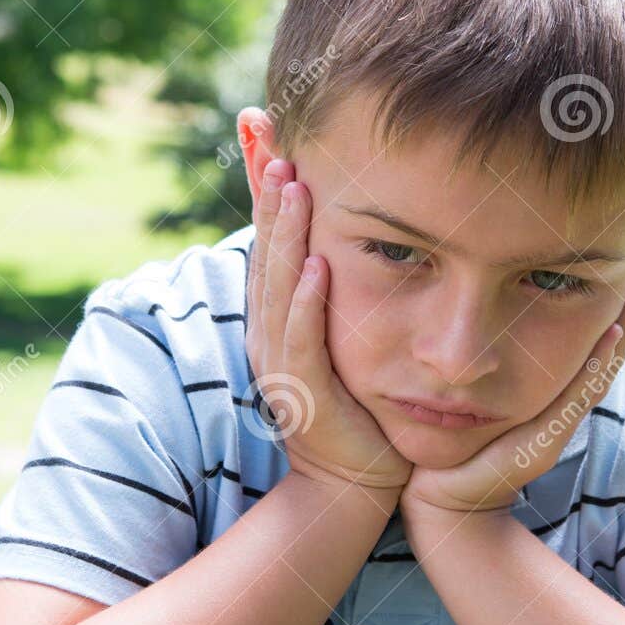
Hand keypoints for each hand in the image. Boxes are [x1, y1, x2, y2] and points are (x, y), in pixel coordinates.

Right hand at [246, 158, 413, 494]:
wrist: (354, 485)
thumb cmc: (357, 409)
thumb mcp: (341, 339)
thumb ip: (336, 294)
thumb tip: (344, 241)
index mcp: (277, 319)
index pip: (270, 244)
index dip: (266, 194)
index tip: (270, 139)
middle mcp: (269, 334)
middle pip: (266, 254)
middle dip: (270, 198)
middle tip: (274, 143)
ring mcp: (281, 363)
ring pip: (278, 286)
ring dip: (285, 235)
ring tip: (293, 186)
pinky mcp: (303, 393)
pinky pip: (302, 340)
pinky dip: (306, 302)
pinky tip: (318, 267)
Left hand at [400, 263, 624, 520]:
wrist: (443, 505)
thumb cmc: (455, 451)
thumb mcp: (477, 401)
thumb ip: (489, 371)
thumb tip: (484, 327)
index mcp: (552, 398)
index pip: (592, 346)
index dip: (613, 310)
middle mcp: (563, 409)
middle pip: (609, 353)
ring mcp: (557, 426)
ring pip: (602, 369)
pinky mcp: (544, 443)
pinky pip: (577, 396)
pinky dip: (597, 363)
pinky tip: (611, 332)